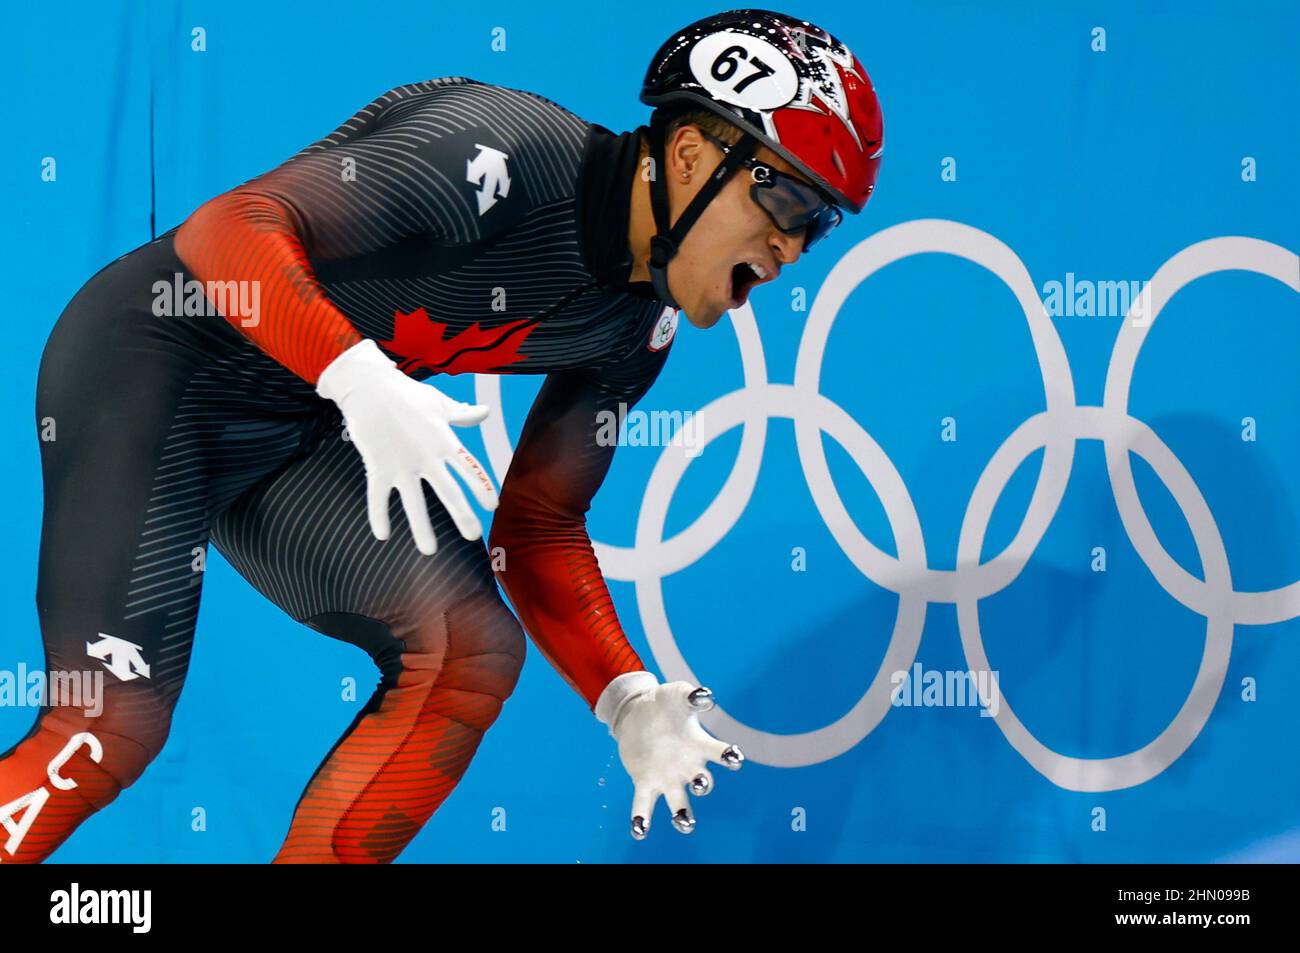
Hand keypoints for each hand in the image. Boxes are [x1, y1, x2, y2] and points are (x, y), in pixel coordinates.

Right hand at [316, 338, 497, 555]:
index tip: (493, 507)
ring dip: (421, 527)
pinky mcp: (377, 465)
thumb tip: (484, 411)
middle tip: (474, 535)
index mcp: (444, 441)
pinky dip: (378, 514)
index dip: (481, 486)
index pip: (468, 467)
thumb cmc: (407, 394)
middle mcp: (426, 456)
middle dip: (462, 514)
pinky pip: (377, 495)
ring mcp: (401, 463)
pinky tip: (382, 535)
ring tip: (429, 550)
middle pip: (447, 490)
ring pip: (413, 501)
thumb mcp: (439, 402)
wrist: (368, 385)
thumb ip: (462, 414)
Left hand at [595, 671, 743, 839]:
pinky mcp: (645, 782)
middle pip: (702, 783)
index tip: (734, 757)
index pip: (719, 752)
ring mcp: (667, 777)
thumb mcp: (677, 692)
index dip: (728, 756)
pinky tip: (639, 830)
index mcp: (699, 744)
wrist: (636, 712)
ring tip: (685, 822)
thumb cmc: (664, 702)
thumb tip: (706, 697)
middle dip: (703, 786)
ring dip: (683, 815)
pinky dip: (642, 819)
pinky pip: (644, 804)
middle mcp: (688, 766)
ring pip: (679, 803)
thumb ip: (691, 694)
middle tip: (698, 783)